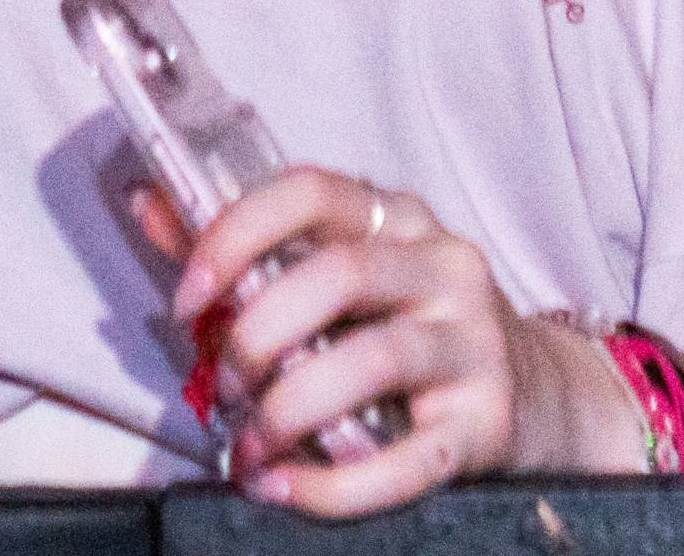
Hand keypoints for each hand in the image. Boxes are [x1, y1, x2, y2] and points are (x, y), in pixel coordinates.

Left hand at [163, 163, 531, 509]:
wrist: (537, 398)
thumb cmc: (410, 331)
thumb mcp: (342, 276)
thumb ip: (247, 248)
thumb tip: (147, 202)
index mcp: (396, 218)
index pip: (310, 191)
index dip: (235, 236)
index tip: (188, 300)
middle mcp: (443, 265)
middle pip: (338, 275)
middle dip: (258, 336)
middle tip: (225, 386)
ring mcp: (473, 342)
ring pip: (370, 360)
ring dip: (287, 411)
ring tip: (249, 449)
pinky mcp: (486, 423)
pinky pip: (404, 462)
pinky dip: (331, 487)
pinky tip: (285, 492)